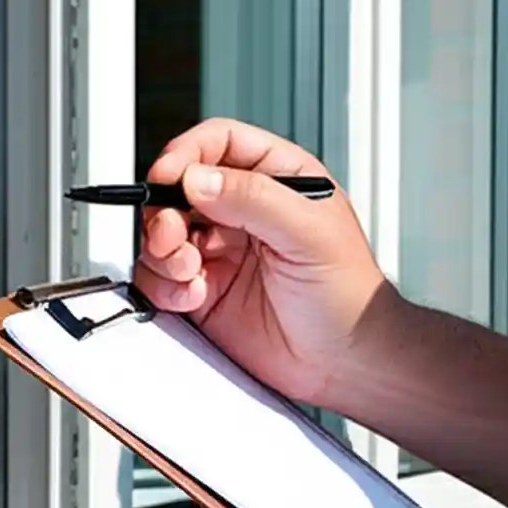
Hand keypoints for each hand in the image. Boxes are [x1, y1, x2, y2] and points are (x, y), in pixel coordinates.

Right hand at [135, 118, 393, 405]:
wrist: (343, 363)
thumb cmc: (348, 296)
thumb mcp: (309, 233)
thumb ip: (254, 198)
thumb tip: (198, 179)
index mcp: (276, 179)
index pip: (218, 143)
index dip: (188, 153)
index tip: (169, 176)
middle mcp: (242, 210)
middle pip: (178, 188)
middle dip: (165, 211)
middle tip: (172, 235)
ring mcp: (218, 250)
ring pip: (162, 233)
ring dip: (164, 252)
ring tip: (190, 271)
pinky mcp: (201, 289)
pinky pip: (159, 277)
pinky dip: (165, 286)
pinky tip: (194, 296)